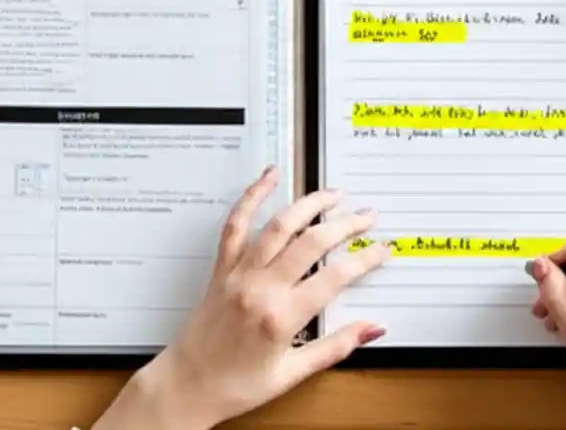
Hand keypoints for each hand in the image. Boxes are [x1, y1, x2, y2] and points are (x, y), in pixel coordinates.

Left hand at [92, 167, 390, 429]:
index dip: (365, 260)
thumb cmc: (234, 386)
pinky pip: (235, 225)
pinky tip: (267, 178)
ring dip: (309, 205)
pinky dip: (251, 197)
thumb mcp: (292, 374)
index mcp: (281, 318)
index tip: (381, 250)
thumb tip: (373, 328)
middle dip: (346, 225)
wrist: (185, 386)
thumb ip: (335, 347)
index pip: (336, 277)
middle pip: (312, 242)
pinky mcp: (221, 269)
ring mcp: (239, 274)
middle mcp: (260, 289)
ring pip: (278, 226)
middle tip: (367, 216)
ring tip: (333, 195)